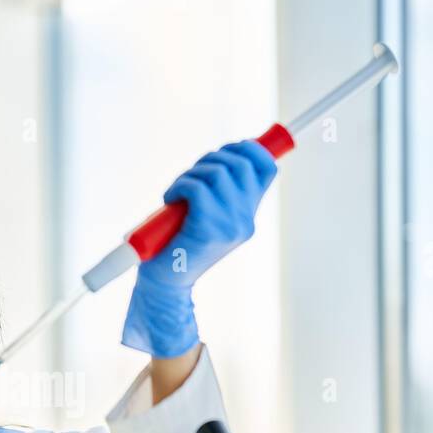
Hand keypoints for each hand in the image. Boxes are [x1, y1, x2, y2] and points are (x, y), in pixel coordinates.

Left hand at [121, 140, 276, 356]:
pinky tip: (170, 200)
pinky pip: (197, 188)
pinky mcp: (209, 229)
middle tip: (190, 176)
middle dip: (212, 158)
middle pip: (242, 163)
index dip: (250, 148)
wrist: (165, 284)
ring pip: (217, 173)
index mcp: (248, 215)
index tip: (226, 149)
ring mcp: (230, 226)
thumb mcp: (206, 214)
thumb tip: (228, 153)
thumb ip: (220, 191)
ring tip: (177, 191)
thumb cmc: (178, 245)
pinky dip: (179, 186)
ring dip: (191, 174)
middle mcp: (245, 220)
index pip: (267, 168)